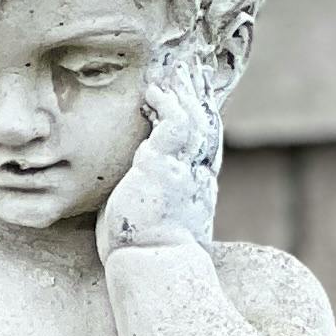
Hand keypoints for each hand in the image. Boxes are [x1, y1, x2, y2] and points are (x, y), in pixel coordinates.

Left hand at [97, 48, 223, 262]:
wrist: (152, 266)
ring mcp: (184, 168)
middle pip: (206, 124)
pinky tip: (153, 91)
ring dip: (183, 91)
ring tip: (172, 71)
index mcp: (196, 188)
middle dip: (199, 94)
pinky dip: (165, 102)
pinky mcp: (166, 163)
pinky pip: (174, 121)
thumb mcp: (151, 220)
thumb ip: (147, 198)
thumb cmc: (143, 255)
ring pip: (193, 117)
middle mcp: (197, 175)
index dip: (201, 117)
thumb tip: (129, 197)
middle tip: (190, 70)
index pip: (204, 144)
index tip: (193, 98)